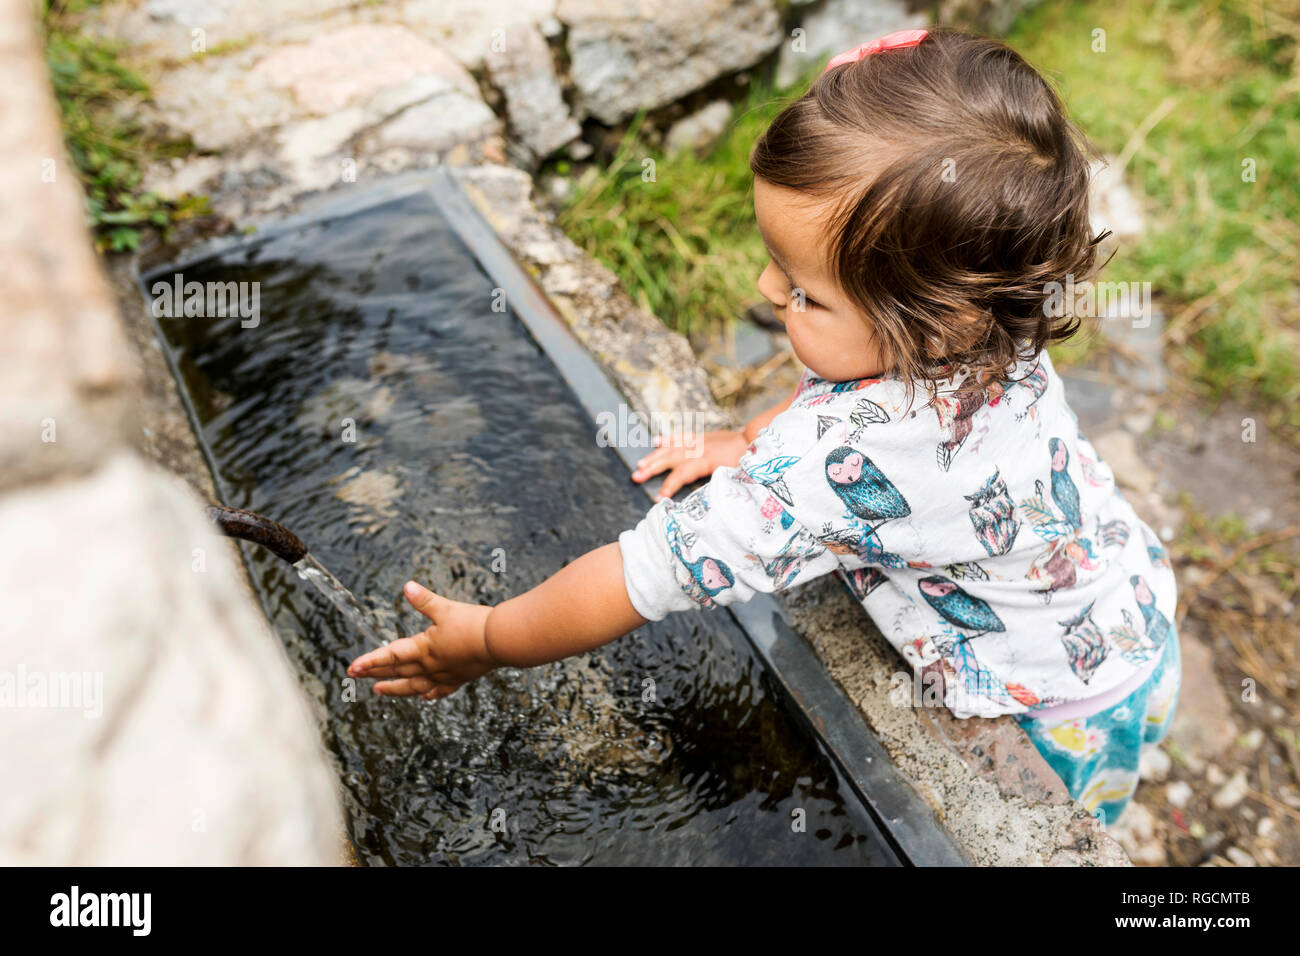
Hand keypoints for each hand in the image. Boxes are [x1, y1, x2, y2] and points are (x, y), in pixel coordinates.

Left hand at [346, 581, 496, 699]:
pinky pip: (441, 690)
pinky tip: (426, 698)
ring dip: (396, 689)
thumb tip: (407, 587)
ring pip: (415, 686)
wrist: (500, 641)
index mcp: (424, 648)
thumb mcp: (446, 608)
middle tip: (356, 677)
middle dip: (375, 674)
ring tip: (380, 691)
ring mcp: (445, 675)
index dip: (370, 661)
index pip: (390, 655)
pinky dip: (430, 694)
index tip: (352, 668)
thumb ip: (424, 600)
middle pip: (398, 672)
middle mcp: (431, 666)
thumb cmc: (473, 624)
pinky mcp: (460, 678)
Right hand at [632, 430, 749, 499]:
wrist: (757, 438)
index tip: (658, 498)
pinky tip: (656, 441)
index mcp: (709, 460)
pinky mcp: (704, 437)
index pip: (683, 474)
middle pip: (672, 459)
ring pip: (673, 447)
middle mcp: (700, 448)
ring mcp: (701, 441)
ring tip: (640, 464)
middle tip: (635, 477)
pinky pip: (682, 436)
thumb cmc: (750, 461)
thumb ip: (720, 487)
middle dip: (652, 469)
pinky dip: (669, 438)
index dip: (669, 486)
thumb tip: (706, 502)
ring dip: (655, 456)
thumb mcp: (738, 478)